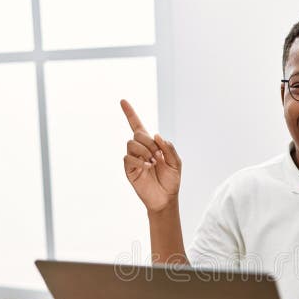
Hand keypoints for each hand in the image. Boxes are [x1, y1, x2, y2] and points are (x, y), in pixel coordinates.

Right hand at [121, 99, 181, 213]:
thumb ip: (169, 147)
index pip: (137, 126)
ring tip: (152, 162)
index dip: (130, 113)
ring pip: (131, 143)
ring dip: (144, 151)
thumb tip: (156, 135)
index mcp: (151, 145)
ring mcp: (133, 159)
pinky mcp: (129, 169)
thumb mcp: (176, 162)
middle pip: (137, 134)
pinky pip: (128, 157)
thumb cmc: (171, 180)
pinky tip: (146, 167)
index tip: (123, 101)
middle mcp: (140, 150)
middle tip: (157, 156)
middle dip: (149, 142)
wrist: (166, 198)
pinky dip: (138, 160)